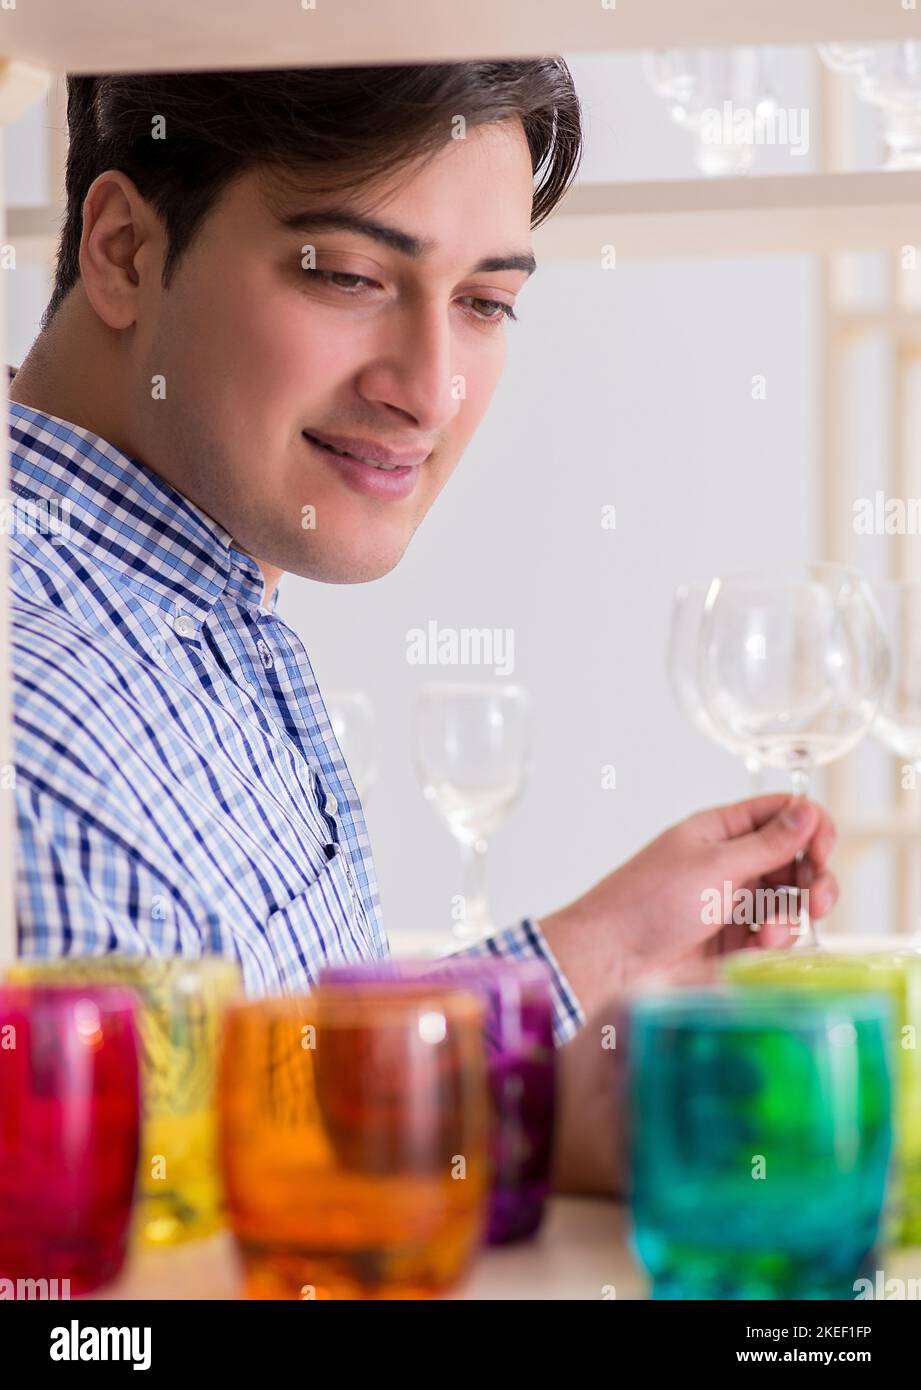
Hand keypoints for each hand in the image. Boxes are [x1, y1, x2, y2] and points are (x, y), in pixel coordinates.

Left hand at [539, 794, 836, 1019]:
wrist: (613, 961)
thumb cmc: (649, 903)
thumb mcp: (714, 866)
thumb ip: (768, 843)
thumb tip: (808, 810)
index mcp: (721, 830)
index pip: (783, 813)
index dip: (811, 827)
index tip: (822, 851)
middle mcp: (732, 862)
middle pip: (797, 860)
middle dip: (814, 878)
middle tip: (818, 901)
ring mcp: (734, 902)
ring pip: (790, 901)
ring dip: (793, 915)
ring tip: (771, 931)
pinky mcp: (735, 941)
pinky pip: (775, 936)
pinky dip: (775, 941)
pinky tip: (757, 947)